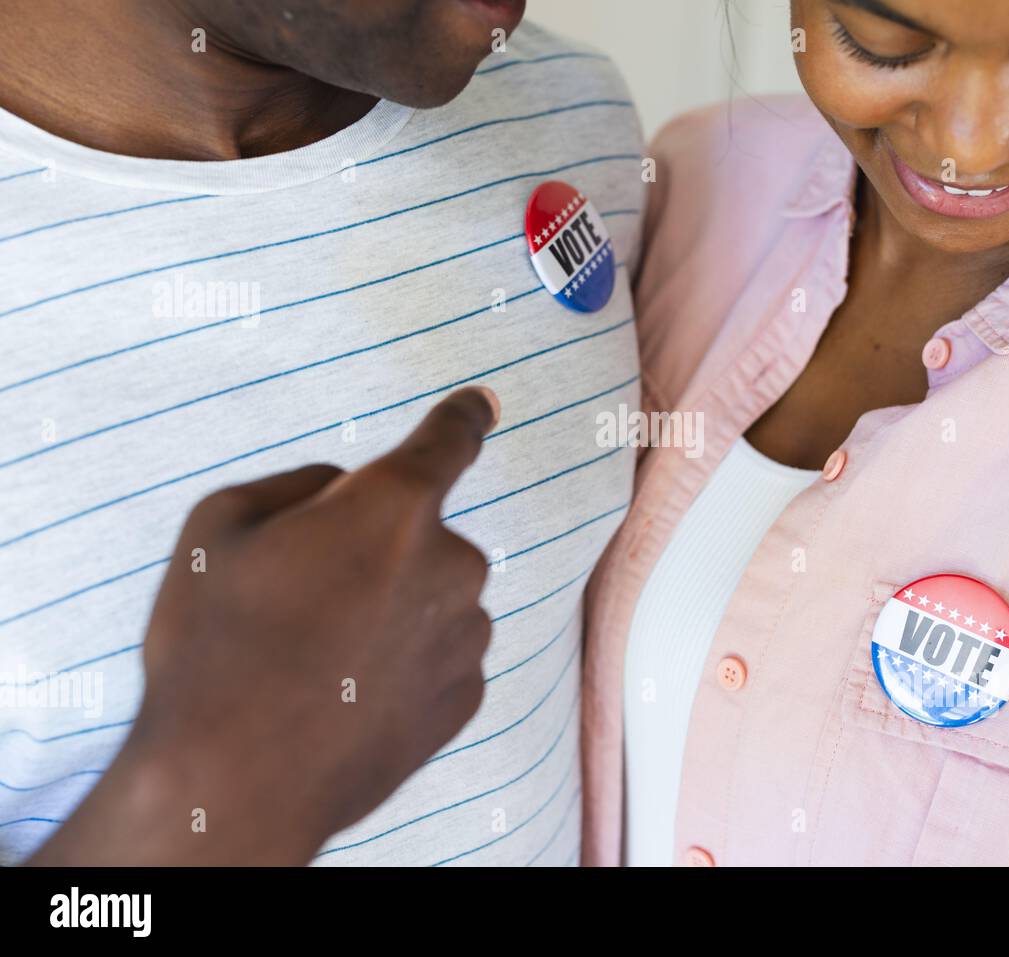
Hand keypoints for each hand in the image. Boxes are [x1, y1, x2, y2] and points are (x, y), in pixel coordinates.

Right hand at [28, 387, 499, 865]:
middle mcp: (453, 565)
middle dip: (380, 552)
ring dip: (395, 610)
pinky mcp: (466, 698)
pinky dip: (406, 663)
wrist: (234, 785)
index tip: (482, 404)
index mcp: (395, 508)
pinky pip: (441, 654)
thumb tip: (344, 490)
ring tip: (319, 658)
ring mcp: (466, 637)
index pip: (450, 439)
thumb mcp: (218, 528)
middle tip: (307, 600)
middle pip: (426, 535)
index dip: (463, 417)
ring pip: (436, 597)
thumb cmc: (217, 649)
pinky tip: (347, 691)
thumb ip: (299, 485)